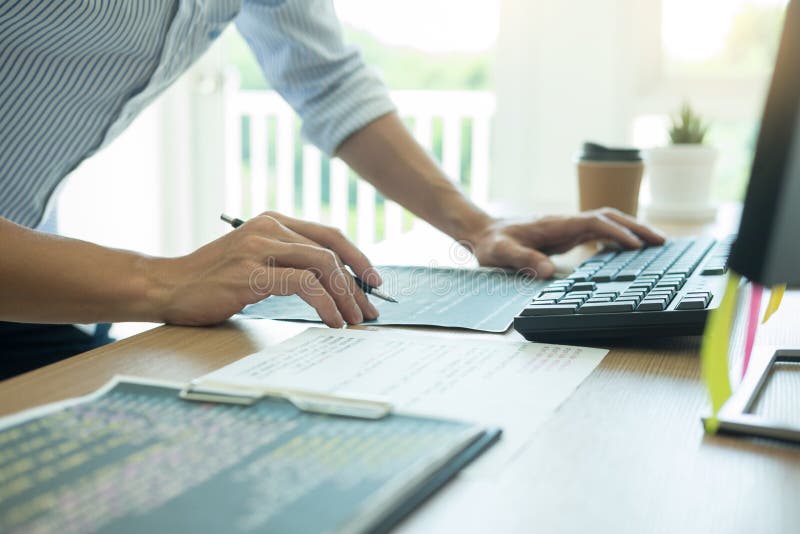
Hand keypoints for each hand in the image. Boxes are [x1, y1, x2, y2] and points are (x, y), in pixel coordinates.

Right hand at [150, 212, 381, 326]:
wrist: (166, 286)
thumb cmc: (211, 281)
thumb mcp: (254, 261)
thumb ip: (287, 260)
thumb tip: (333, 282)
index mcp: (273, 222)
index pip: (329, 235)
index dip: (358, 258)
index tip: (374, 283)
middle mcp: (269, 228)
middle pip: (332, 250)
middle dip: (357, 284)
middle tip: (369, 311)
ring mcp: (259, 248)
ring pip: (323, 265)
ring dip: (346, 296)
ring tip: (354, 321)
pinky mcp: (251, 273)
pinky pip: (304, 285)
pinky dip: (326, 305)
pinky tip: (332, 322)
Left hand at [466, 208, 665, 277]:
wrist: (483, 233)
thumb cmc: (492, 243)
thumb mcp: (501, 254)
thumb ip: (523, 260)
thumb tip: (549, 272)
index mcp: (555, 224)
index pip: (594, 222)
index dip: (616, 233)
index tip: (636, 246)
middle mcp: (566, 222)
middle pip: (608, 218)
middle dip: (635, 227)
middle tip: (661, 241)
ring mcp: (567, 227)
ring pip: (606, 223)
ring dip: (631, 231)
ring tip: (656, 245)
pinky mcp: (566, 235)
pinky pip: (598, 233)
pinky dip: (617, 238)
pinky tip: (629, 251)